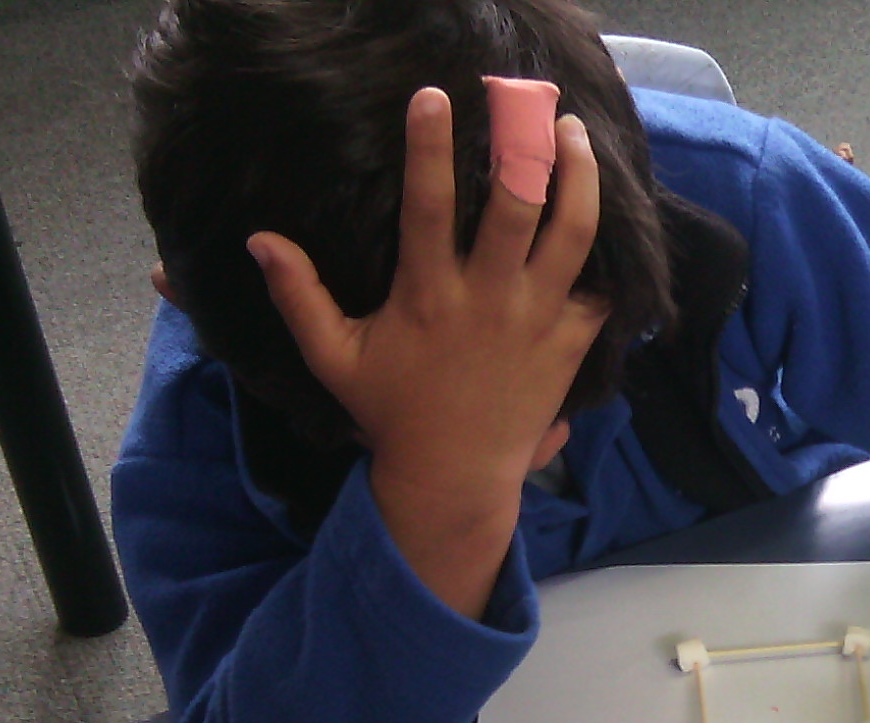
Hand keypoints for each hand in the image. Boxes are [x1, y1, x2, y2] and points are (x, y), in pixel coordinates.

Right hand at [248, 86, 606, 615]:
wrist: (454, 479)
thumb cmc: (392, 413)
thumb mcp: (334, 358)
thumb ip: (298, 296)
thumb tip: (260, 240)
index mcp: (428, 295)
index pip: (427, 205)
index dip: (430, 147)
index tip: (434, 97)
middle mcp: (487, 300)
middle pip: (517, 208)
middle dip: (527, 147)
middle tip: (531, 105)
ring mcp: (534, 322)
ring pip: (572, 237)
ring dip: (580, 181)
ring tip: (576, 138)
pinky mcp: (569, 346)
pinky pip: (602, 290)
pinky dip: (609, 255)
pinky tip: (608, 216)